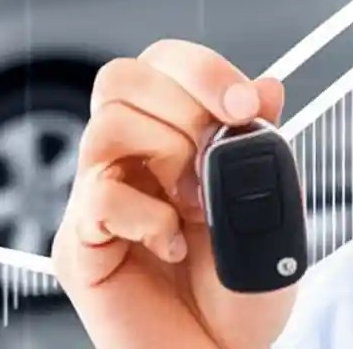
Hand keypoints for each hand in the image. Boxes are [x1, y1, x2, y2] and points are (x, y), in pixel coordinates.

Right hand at [52, 39, 295, 348]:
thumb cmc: (244, 288)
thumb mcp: (272, 205)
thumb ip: (263, 145)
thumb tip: (270, 85)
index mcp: (174, 138)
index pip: (162, 64)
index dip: (201, 69)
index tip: (244, 105)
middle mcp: (130, 161)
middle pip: (121, 78)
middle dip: (183, 108)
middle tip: (212, 159)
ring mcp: (99, 200)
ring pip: (105, 128)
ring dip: (166, 160)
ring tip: (193, 207)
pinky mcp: (80, 246)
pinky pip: (98, 199)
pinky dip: (149, 218)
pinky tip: (172, 245)